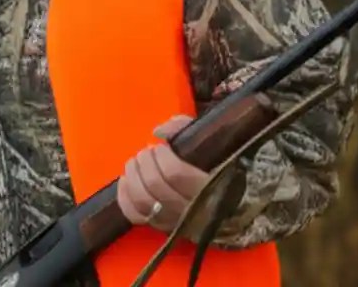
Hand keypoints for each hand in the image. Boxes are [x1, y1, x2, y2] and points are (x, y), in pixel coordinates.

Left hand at [116, 115, 208, 232]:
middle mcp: (192, 210)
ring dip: (132, 176)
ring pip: (143, 201)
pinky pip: (135, 216)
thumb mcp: (209, 141)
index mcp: (210, 188)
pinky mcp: (162, 227)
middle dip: (145, 162)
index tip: (160, 147)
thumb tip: (159, 132)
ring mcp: (176, 222)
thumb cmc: (219, 167)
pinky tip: (125, 180)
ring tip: (135, 162)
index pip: (175, 173)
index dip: (162, 156)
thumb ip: (184, 128)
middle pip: (155, 185)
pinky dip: (124, 197)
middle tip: (146, 152)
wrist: (233, 204)